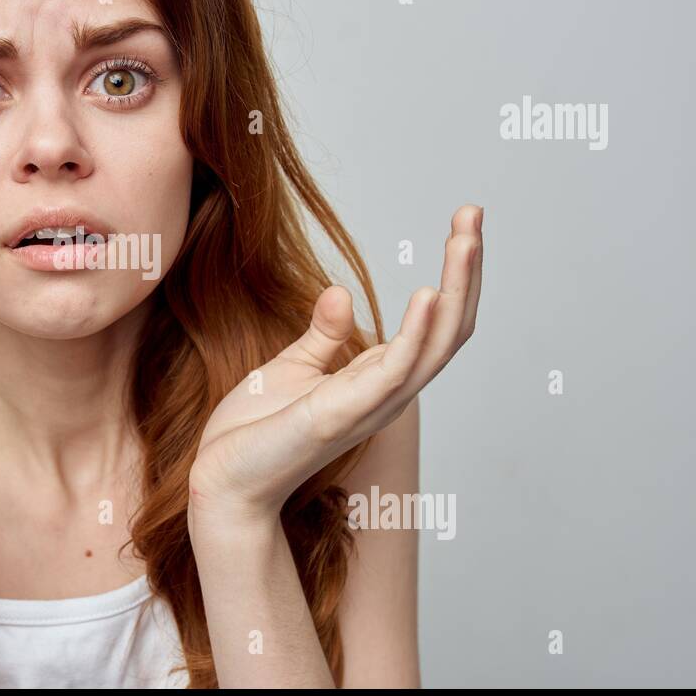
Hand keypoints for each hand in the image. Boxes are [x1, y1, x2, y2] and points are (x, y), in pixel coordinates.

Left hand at [190, 204, 482, 518]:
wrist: (222, 481)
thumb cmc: (255, 434)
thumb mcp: (292, 368)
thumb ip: (322, 335)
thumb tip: (342, 291)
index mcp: (377, 380)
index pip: (435, 324)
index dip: (454, 275)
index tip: (463, 223)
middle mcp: (386, 394)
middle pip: (449, 329)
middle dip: (466, 271)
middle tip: (473, 214)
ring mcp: (370, 406)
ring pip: (435, 346)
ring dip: (455, 289)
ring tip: (465, 238)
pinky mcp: (341, 416)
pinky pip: (393, 373)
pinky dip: (416, 334)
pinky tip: (429, 294)